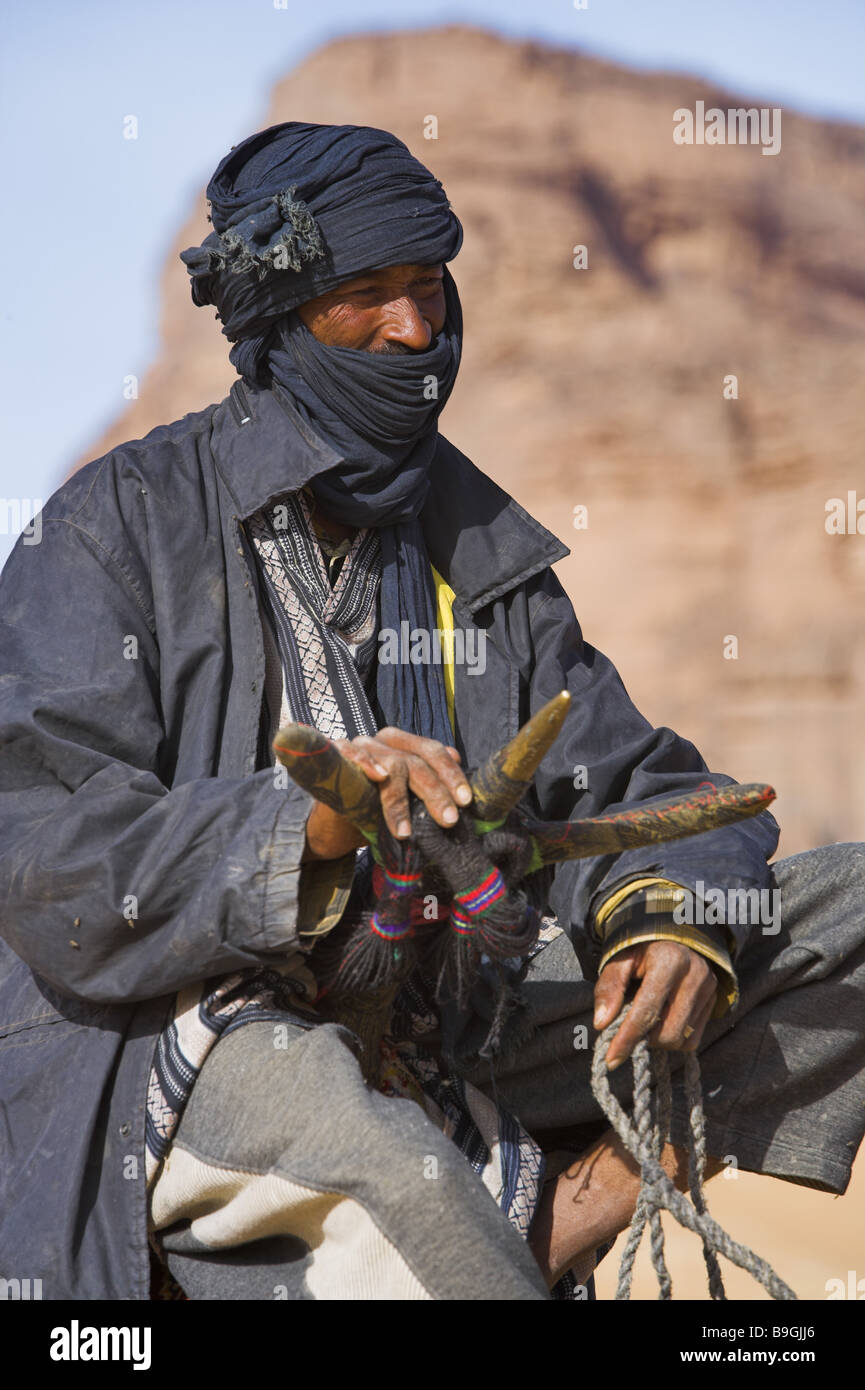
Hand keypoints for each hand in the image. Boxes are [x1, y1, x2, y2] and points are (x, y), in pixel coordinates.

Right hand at [303, 727, 472, 860]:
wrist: (335, 821)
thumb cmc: (377, 808)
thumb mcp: (409, 799)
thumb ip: (432, 784)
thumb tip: (459, 768)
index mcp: (404, 745)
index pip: (433, 751)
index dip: (451, 774)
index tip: (465, 801)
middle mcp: (383, 741)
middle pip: (415, 761)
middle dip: (435, 792)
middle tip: (448, 820)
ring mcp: (359, 745)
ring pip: (390, 765)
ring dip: (400, 801)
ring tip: (407, 830)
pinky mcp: (335, 755)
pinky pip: (351, 753)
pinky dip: (366, 762)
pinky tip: (379, 777)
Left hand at [593, 940, 717, 1069]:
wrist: (673, 932)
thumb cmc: (641, 948)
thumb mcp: (619, 960)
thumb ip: (609, 988)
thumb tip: (601, 1023)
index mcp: (669, 960)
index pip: (646, 1011)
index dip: (626, 1039)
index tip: (611, 1060)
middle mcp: (694, 975)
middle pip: (669, 1032)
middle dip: (646, 1039)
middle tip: (631, 1029)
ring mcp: (709, 988)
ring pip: (683, 1039)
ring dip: (660, 1039)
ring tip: (648, 1021)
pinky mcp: (714, 999)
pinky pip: (695, 1037)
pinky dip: (676, 1037)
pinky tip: (664, 1020)